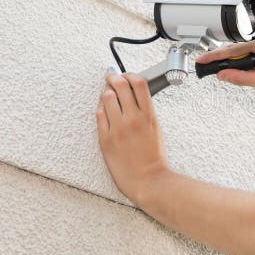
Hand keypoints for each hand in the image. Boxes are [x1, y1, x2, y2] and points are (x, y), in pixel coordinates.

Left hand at [96, 71, 170, 204]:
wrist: (147, 180)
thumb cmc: (154, 157)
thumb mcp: (156, 128)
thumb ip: (145, 110)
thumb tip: (132, 94)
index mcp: (149, 115)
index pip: (138, 83)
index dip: (130, 75)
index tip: (126, 75)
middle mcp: (133, 118)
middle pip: (120, 85)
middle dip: (114, 77)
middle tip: (111, 76)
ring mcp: (118, 128)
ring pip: (107, 97)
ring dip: (106, 92)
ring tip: (108, 93)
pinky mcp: (105, 138)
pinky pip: (99, 115)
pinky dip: (101, 109)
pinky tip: (104, 110)